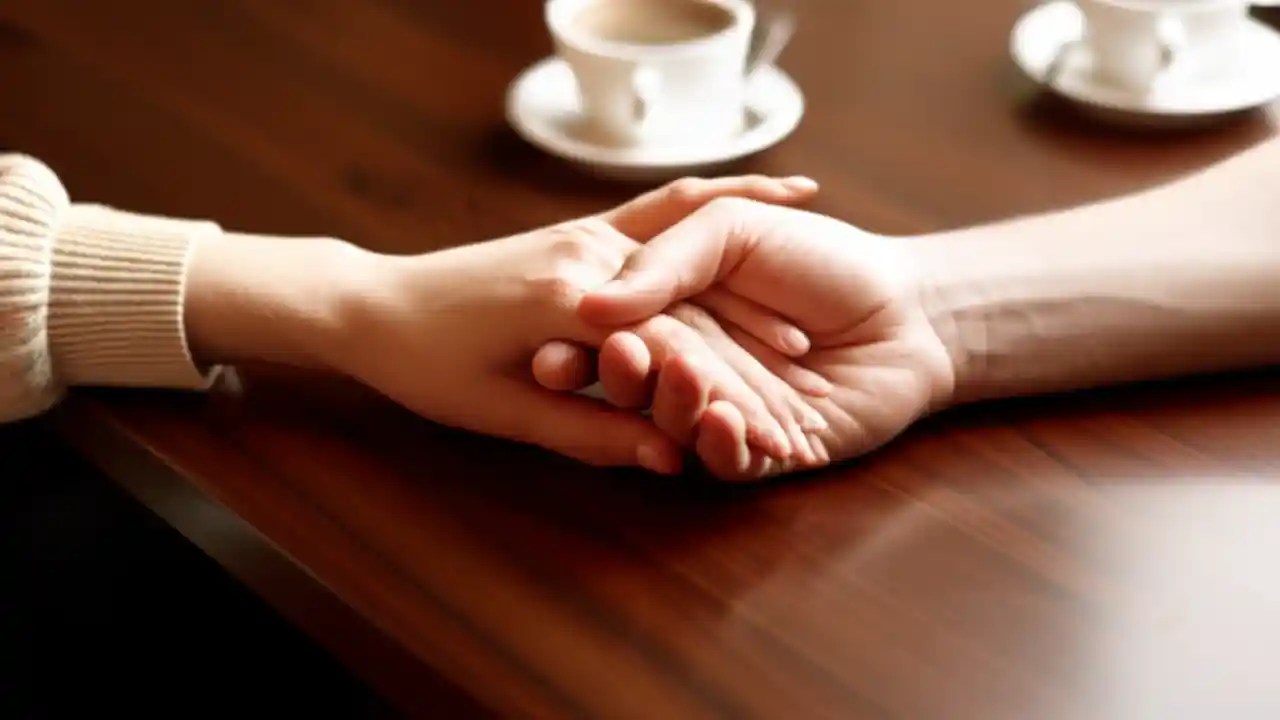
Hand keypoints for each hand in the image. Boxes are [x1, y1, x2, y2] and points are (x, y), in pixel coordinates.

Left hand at [320, 178, 820, 473]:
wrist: (378, 303)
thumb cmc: (431, 367)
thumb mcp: (505, 414)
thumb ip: (592, 433)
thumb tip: (669, 461)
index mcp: (570, 305)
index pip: (673, 348)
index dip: (729, 392)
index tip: (781, 426)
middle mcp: (591, 257)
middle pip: (694, 300)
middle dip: (757, 341)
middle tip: (819, 373)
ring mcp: (591, 233)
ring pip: (695, 250)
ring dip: (755, 281)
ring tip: (814, 313)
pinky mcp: (587, 227)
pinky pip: (670, 207)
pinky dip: (728, 196)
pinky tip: (784, 189)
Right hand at [575, 198, 956, 480]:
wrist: (908, 306)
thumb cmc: (824, 258)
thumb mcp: (736, 228)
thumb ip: (667, 260)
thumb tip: (591, 305)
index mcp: (674, 310)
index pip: (619, 330)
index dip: (588, 341)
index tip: (551, 346)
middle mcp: (691, 364)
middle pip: (638, 381)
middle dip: (620, 376)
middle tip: (618, 362)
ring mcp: (725, 412)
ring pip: (676, 424)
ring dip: (673, 405)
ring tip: (685, 376)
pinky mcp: (761, 455)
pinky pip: (726, 461)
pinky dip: (722, 442)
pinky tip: (727, 420)